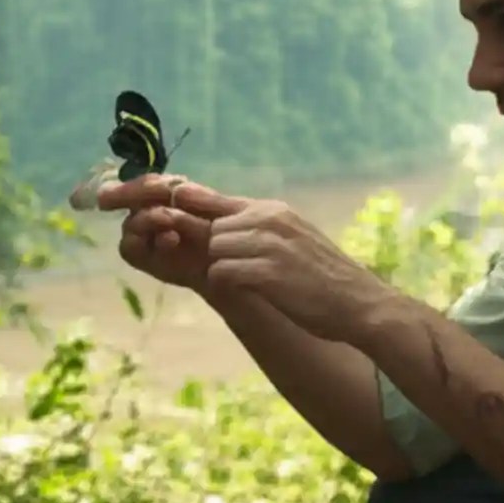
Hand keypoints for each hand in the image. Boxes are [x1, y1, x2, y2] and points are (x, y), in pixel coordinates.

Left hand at [98, 175, 396, 343]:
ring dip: (228, 271)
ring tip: (265, 283)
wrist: (358, 304)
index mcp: (269, 210)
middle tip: (220, 265)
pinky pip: (224, 273)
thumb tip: (218, 228)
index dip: (176, 206)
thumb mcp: (291, 241)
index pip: (207, 198)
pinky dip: (234, 284)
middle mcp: (265, 218)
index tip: (144, 210)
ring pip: (214, 252)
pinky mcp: (265, 268)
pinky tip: (264, 291)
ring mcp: (265, 242)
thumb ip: (254, 230)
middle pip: (208, 230)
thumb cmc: (323, 280)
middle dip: (206, 250)